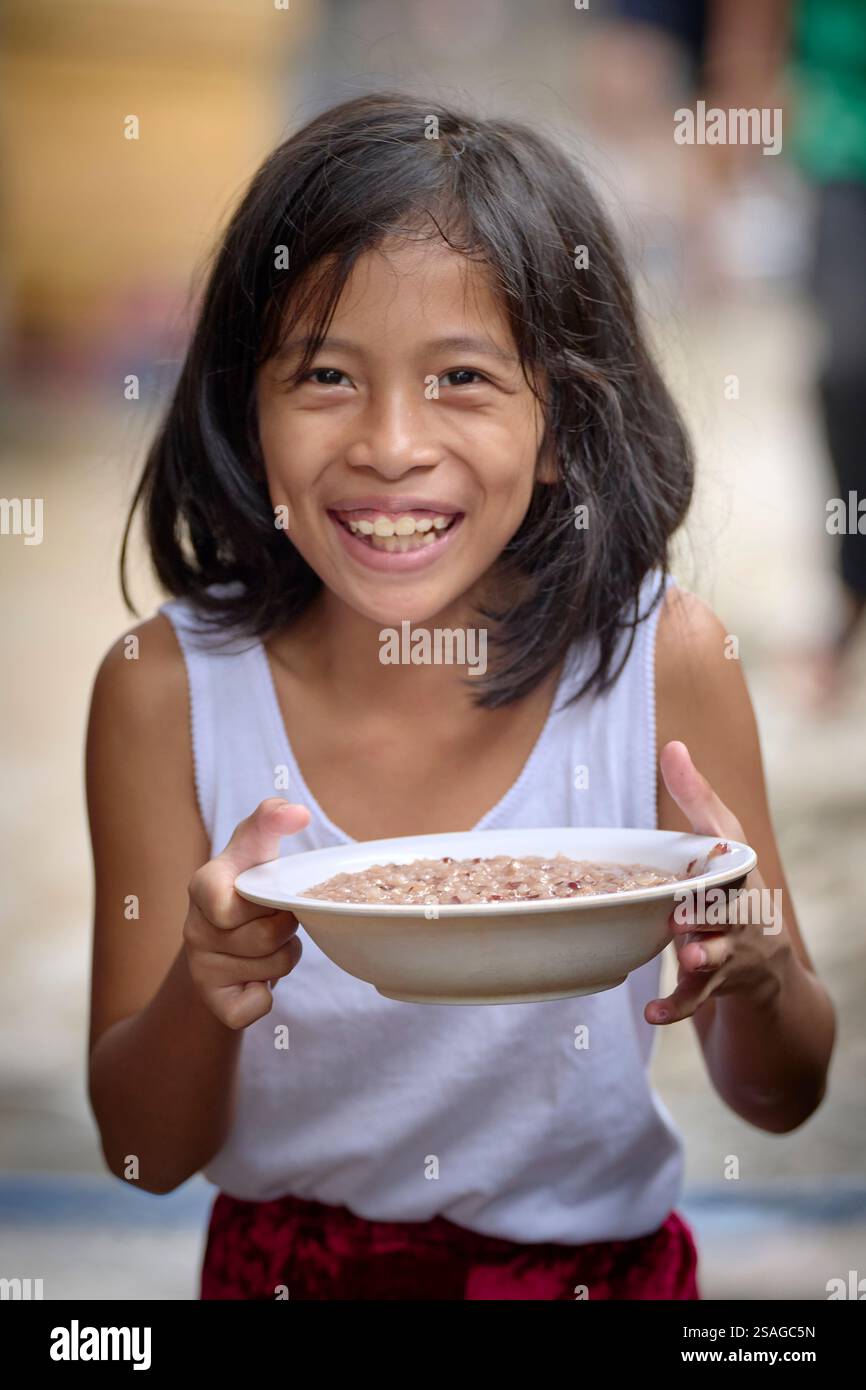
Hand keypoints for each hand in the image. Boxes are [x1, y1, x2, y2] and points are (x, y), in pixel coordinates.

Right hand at [184, 798, 310, 1029]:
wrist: (226, 939)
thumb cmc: (247, 885)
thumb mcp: (256, 847)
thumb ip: (271, 819)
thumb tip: (298, 811)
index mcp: (203, 887)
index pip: (224, 902)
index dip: (261, 904)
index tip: (268, 896)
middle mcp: (194, 929)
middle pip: (267, 937)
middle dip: (288, 929)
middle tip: (278, 921)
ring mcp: (201, 968)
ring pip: (271, 969)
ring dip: (285, 957)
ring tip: (270, 944)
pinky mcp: (215, 1003)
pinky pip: (254, 1009)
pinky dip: (267, 995)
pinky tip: (258, 978)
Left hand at [645, 741, 783, 1025]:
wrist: (765, 962)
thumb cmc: (731, 886)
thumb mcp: (721, 842)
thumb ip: (696, 797)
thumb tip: (673, 745)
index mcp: (736, 873)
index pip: (731, 854)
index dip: (719, 844)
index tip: (710, 834)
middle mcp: (738, 912)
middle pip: (726, 912)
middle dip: (709, 912)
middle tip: (686, 913)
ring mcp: (729, 951)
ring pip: (716, 957)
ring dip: (702, 959)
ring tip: (688, 959)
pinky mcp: (716, 984)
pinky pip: (697, 1000)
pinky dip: (676, 1008)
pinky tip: (652, 1014)